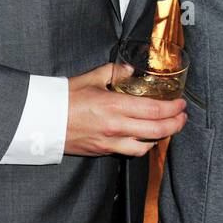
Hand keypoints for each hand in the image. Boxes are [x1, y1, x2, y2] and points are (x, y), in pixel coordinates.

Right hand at [64, 63, 186, 157]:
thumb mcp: (91, 78)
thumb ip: (115, 71)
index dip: (173, 108)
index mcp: (115, 106)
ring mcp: (109, 142)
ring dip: (161, 138)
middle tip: (182, 117)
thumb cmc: (63, 98)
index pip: (154, 110)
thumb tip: (130, 70)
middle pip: (156, 131)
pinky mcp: (102, 151)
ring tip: (167, 128)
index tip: (181, 104)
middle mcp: (116, 127)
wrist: (40, 120)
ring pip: (145, 147)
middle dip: (175, 124)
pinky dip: (142, 147)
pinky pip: (129, 152)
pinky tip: (145, 139)